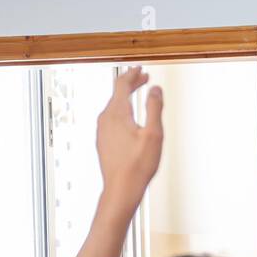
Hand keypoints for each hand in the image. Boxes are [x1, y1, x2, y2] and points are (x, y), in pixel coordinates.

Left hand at [96, 67, 163, 206]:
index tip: (140, 69)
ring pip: (112, 106)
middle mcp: (105, 118)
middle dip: (130, 84)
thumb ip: (154, 108)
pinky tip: (128, 119)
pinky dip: (121, 111)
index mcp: (117, 113)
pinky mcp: (102, 141)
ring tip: (136, 95)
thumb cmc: (138, 164)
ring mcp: (102, 130)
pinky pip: (110, 118)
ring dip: (125, 98)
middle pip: (116, 94)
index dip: (132, 74)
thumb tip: (155, 88)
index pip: (122, 84)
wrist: (121, 188)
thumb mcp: (153, 134)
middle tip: (142, 79)